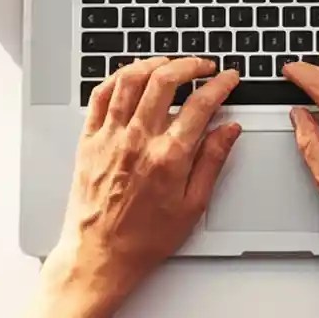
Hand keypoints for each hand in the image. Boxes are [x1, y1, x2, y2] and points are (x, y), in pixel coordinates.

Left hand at [49, 57, 241, 299]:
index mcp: (168, 157)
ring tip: (170, 63)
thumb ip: (212, 161)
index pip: (201, 104)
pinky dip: (117, 77)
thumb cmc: (144, 238)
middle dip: (190, 64)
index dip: (220, 84)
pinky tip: (131, 75)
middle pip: (165, 80)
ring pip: (131, 79)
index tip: (228, 78)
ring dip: (154, 63)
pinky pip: (101, 95)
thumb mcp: (193, 205)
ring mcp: (110, 137)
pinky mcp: (89, 140)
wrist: (99, 255)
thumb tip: (229, 130)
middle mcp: (137, 140)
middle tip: (203, 65)